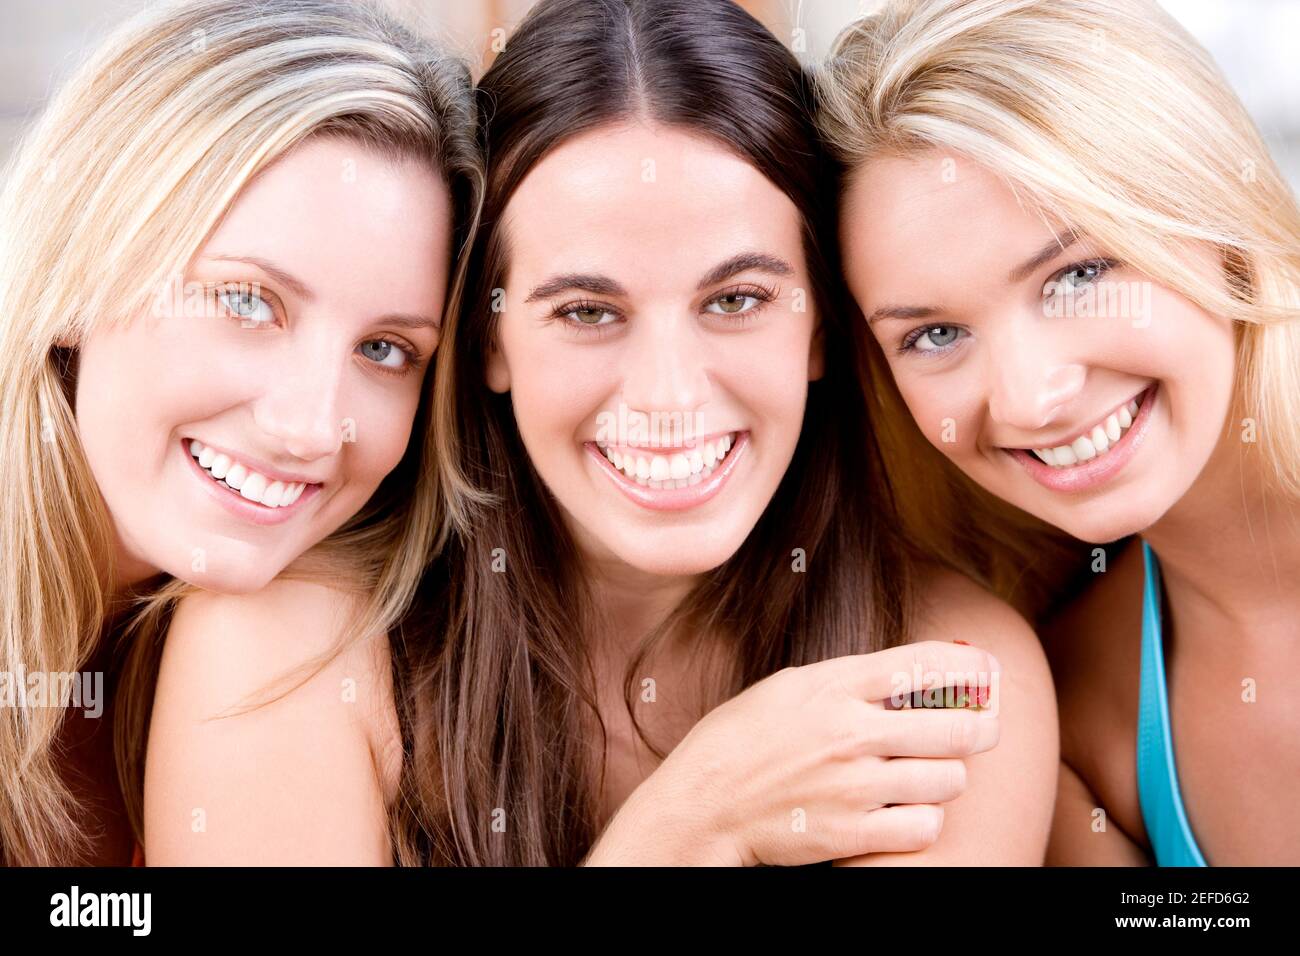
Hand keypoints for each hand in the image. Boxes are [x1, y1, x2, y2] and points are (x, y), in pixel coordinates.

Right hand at [585, 641, 999, 865]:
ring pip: (950, 779)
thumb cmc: (741, 739)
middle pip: (958, 727)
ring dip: (947, 776)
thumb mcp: (789, 687)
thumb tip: (912, 669)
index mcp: (833, 686)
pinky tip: (905, 811)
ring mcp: (854, 786)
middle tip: (983, 728)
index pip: (924, 665)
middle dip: (982, 727)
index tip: (990, 671)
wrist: (703, 803)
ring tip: (927, 773)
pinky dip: (923, 819)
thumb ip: (850, 678)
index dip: (971, 668)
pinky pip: (925, 826)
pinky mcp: (852, 833)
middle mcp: (850, 733)